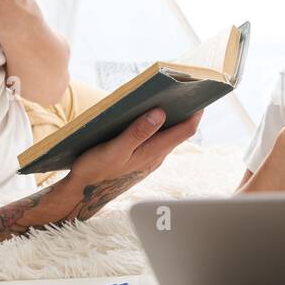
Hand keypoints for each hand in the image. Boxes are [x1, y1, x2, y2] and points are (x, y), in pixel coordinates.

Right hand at [44, 108, 202, 221]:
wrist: (83, 194)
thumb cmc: (96, 170)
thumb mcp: (115, 150)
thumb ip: (137, 132)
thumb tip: (160, 113)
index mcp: (154, 152)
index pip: (186, 131)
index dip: (196, 113)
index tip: (201, 94)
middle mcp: (157, 157)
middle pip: (179, 132)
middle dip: (185, 112)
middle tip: (186, 90)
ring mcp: (149, 160)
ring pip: (167, 136)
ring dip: (171, 119)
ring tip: (169, 98)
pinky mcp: (140, 161)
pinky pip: (156, 141)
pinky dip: (157, 127)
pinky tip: (148, 117)